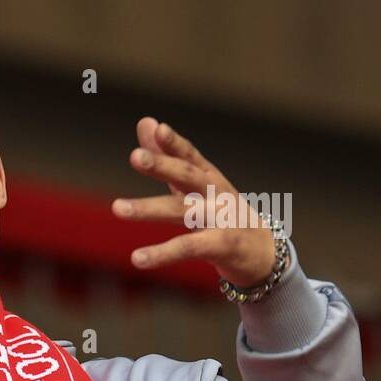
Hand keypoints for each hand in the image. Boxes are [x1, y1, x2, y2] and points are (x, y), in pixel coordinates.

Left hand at [113, 117, 277, 288]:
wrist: (263, 251)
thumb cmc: (222, 213)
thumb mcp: (195, 185)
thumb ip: (167, 157)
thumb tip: (145, 121)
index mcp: (209, 178)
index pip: (190, 156)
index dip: (175, 143)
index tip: (158, 129)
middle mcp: (217, 194)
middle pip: (189, 177)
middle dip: (163, 165)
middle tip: (135, 156)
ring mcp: (223, 219)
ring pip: (184, 212)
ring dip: (149, 209)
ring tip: (117, 207)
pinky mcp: (223, 246)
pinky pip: (189, 248)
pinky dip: (162, 253)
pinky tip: (136, 259)